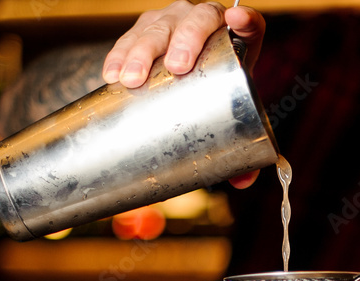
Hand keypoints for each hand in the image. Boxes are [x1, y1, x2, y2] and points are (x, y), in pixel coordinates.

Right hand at [102, 1, 265, 188]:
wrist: (189, 73)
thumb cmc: (218, 89)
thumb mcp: (231, 110)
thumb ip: (242, 144)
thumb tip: (242, 182)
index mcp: (237, 37)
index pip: (248, 22)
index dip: (246, 19)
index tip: (237, 23)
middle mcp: (204, 20)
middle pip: (197, 19)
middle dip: (185, 40)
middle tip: (176, 68)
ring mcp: (174, 21)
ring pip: (158, 27)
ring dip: (142, 51)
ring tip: (132, 79)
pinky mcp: (147, 27)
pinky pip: (130, 36)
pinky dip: (119, 55)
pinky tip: (111, 75)